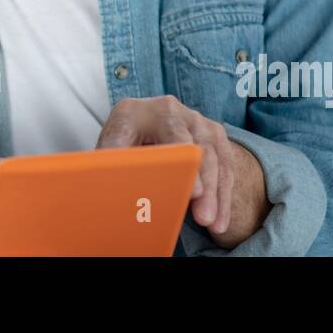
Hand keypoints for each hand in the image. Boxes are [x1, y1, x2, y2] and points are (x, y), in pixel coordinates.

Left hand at [96, 95, 265, 241]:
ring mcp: (195, 119)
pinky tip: (219, 222)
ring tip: (210, 223)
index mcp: (136, 111)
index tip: (186, 186)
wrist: (141, 124)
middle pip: (192, 145)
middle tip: (201, 214)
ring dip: (214, 194)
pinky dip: (223, 197)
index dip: (177, 155)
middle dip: (200, 180)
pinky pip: (225, 167)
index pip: (158, 131)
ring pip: (213, 158)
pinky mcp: (214, 134)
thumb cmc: (121, 143)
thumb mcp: (108, 150)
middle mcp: (170, 109)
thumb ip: (110, 164)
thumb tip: (107, 190)